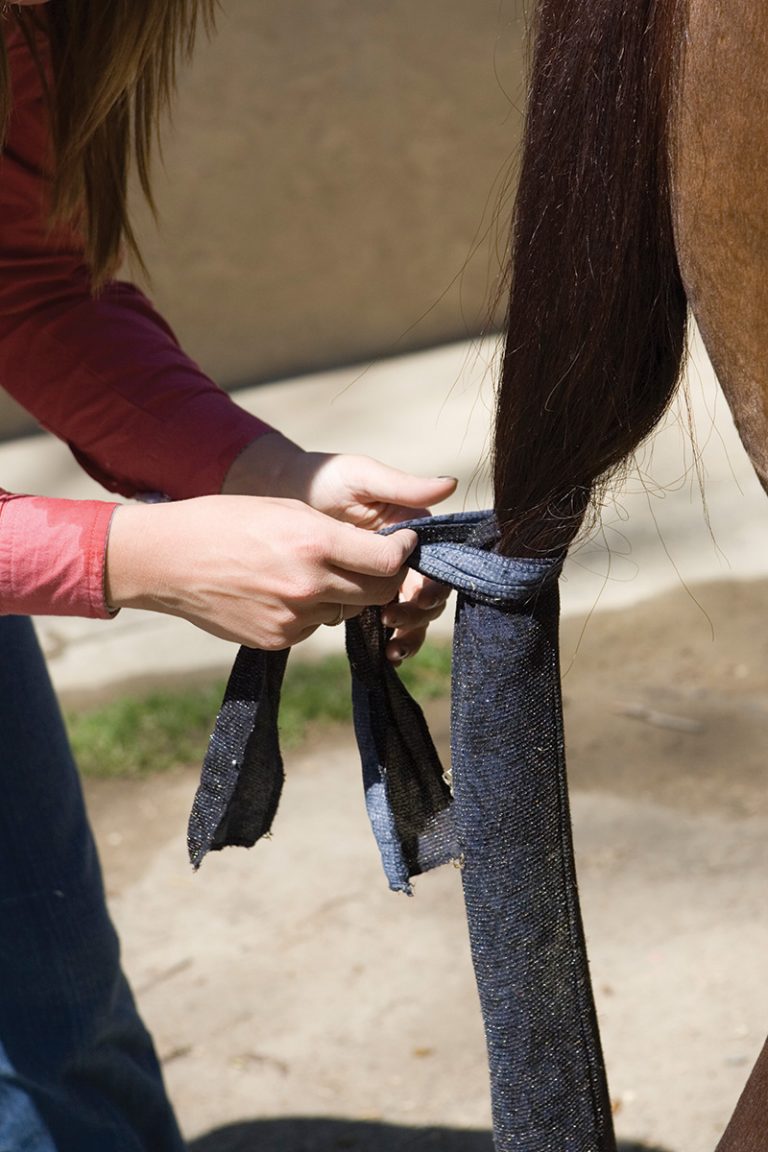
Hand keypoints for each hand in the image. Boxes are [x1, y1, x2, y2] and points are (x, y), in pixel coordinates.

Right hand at [222, 433, 456, 659]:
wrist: (167, 560)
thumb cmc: (227, 522)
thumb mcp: (287, 510)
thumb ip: (336, 533)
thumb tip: (380, 552)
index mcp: (314, 542)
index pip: (389, 560)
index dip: (404, 551)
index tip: (403, 544)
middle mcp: (308, 585)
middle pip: (379, 592)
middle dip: (386, 576)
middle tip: (376, 562)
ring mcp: (293, 618)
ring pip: (347, 610)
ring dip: (344, 593)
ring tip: (309, 571)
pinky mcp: (278, 640)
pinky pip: (314, 627)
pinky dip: (311, 611)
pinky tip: (280, 591)